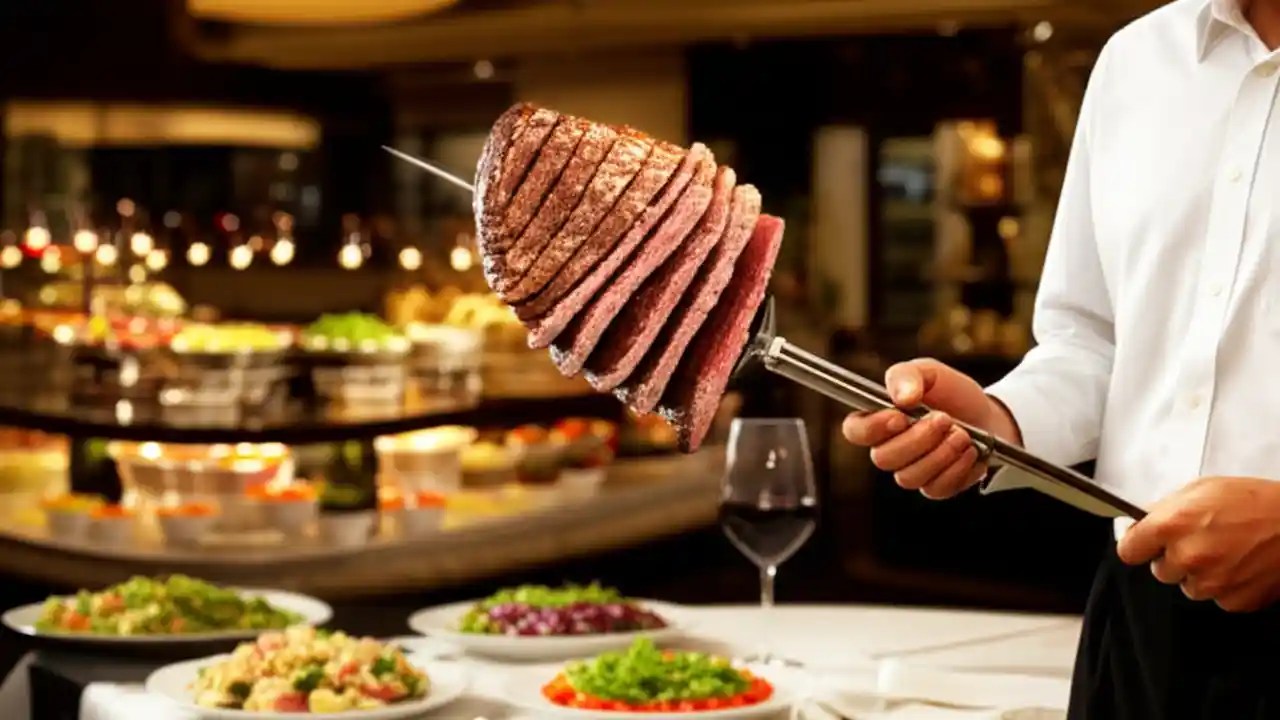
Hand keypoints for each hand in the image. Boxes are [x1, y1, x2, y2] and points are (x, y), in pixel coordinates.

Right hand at [841, 358, 1019, 499]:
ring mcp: (911, 471)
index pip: (855, 431)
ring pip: (909, 477)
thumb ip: (908, 375)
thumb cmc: (951, 393)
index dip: (871, 428)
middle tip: (945, 418)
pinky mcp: (935, 487)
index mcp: (879, 419)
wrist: (987, 415)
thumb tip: (902, 398)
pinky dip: (957, 468)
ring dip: (940, 454)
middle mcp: (889, 450)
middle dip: (918, 439)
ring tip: (962, 434)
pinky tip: (970, 451)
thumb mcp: (930, 372)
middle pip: (883, 459)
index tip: (899, 416)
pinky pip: (936, 488)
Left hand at [1117, 476, 1279, 611]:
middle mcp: (1188, 557)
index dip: (1137, 546)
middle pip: (1160, 571)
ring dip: (1201, 574)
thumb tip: (1140, 523)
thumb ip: (1165, 509)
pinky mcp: (1234, 600)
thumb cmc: (1255, 500)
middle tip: (1199, 541)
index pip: (1128, 550)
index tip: (1142, 544)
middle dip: (1174, 558)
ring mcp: (1212, 582)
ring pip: (1189, 587)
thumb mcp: (1201, 489)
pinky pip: (1217, 598)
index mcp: (1173, 525)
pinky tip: (1242, 566)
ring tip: (1226, 551)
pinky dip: (1226, 586)